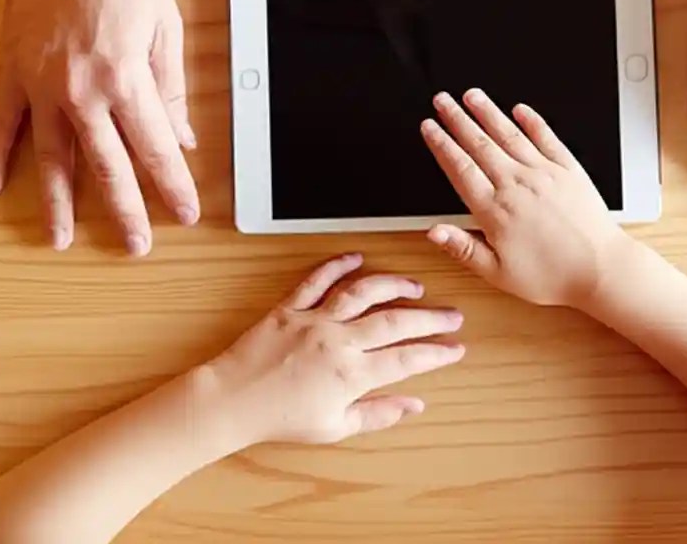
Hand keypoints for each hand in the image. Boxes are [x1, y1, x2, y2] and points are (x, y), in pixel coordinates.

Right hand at [0, 0, 196, 255]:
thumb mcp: (166, 29)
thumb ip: (171, 90)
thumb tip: (181, 137)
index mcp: (126, 80)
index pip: (156, 150)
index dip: (173, 187)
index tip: (185, 215)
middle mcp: (82, 90)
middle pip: (107, 166)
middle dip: (125, 211)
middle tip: (135, 247)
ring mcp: (42, 82)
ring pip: (52, 156)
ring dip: (57, 201)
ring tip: (60, 238)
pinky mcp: (14, 68)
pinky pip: (0, 121)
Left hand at [202, 254, 465, 444]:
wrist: (232, 402)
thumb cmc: (279, 418)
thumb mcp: (334, 428)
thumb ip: (378, 414)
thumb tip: (413, 405)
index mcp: (350, 375)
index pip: (407, 360)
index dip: (437, 353)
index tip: (454, 348)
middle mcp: (337, 342)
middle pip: (396, 322)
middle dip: (430, 318)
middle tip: (451, 315)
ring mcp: (314, 320)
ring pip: (364, 293)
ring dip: (393, 285)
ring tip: (414, 286)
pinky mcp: (291, 308)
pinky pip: (318, 280)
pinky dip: (338, 265)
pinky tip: (357, 259)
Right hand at [419, 90, 628, 308]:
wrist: (601, 270)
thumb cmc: (553, 276)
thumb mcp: (498, 273)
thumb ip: (463, 248)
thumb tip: (434, 232)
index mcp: (496, 210)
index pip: (460, 168)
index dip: (441, 145)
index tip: (429, 127)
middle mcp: (517, 185)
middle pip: (479, 143)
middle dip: (457, 119)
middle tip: (442, 100)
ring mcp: (544, 173)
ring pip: (509, 134)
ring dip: (487, 112)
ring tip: (471, 95)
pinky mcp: (569, 170)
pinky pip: (546, 137)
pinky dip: (531, 121)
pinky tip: (519, 109)